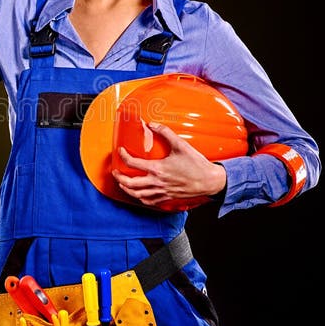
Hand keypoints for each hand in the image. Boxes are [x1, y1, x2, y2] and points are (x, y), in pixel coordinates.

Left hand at [111, 122, 226, 207]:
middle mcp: (157, 182)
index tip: (120, 151)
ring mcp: (162, 192)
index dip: (124, 156)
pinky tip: (138, 194)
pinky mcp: (167, 198)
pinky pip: (149, 201)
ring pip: (138, 194)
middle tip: (115, 172)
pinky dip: (140, 198)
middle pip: (131, 183)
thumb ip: (165, 132)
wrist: (209, 181)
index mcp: (158, 169)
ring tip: (122, 184)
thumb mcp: (181, 145)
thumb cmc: (196, 164)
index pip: (133, 163)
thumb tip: (152, 124)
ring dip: (127, 189)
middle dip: (119, 178)